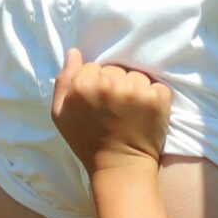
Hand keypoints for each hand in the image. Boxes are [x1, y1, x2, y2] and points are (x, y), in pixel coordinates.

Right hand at [52, 49, 172, 171]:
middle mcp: (107, 85)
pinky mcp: (156, 98)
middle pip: (114, 69)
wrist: (119, 166)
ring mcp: (133, 91)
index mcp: (81, 86)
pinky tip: (144, 113)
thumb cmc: (87, 141)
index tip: (97, 103)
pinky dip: (153, 97)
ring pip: (135, 75)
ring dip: (134, 89)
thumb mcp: (61, 114)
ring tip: (130, 112)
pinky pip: (156, 85)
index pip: (92, 66)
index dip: (95, 83)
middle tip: (114, 109)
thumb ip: (64, 80)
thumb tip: (74, 52)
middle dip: (115, 84)